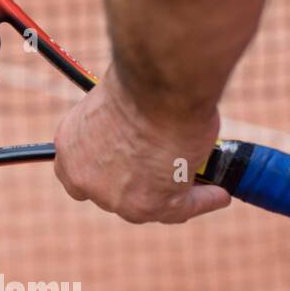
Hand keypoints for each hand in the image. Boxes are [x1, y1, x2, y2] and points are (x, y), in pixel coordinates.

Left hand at [53, 68, 230, 223]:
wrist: (158, 85)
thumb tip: (140, 132)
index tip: (126, 171)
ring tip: (201, 185)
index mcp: (70, 147)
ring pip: (149, 206)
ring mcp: (115, 196)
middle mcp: (85, 177)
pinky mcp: (151, 205)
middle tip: (164, 177)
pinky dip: (204, 200)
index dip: (106, 175)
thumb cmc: (141, 82)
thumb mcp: (115, 105)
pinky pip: (183, 209)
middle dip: (138, 187)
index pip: (81, 174)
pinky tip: (219, 193)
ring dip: (175, 196)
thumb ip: (118, 128)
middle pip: (115, 194)